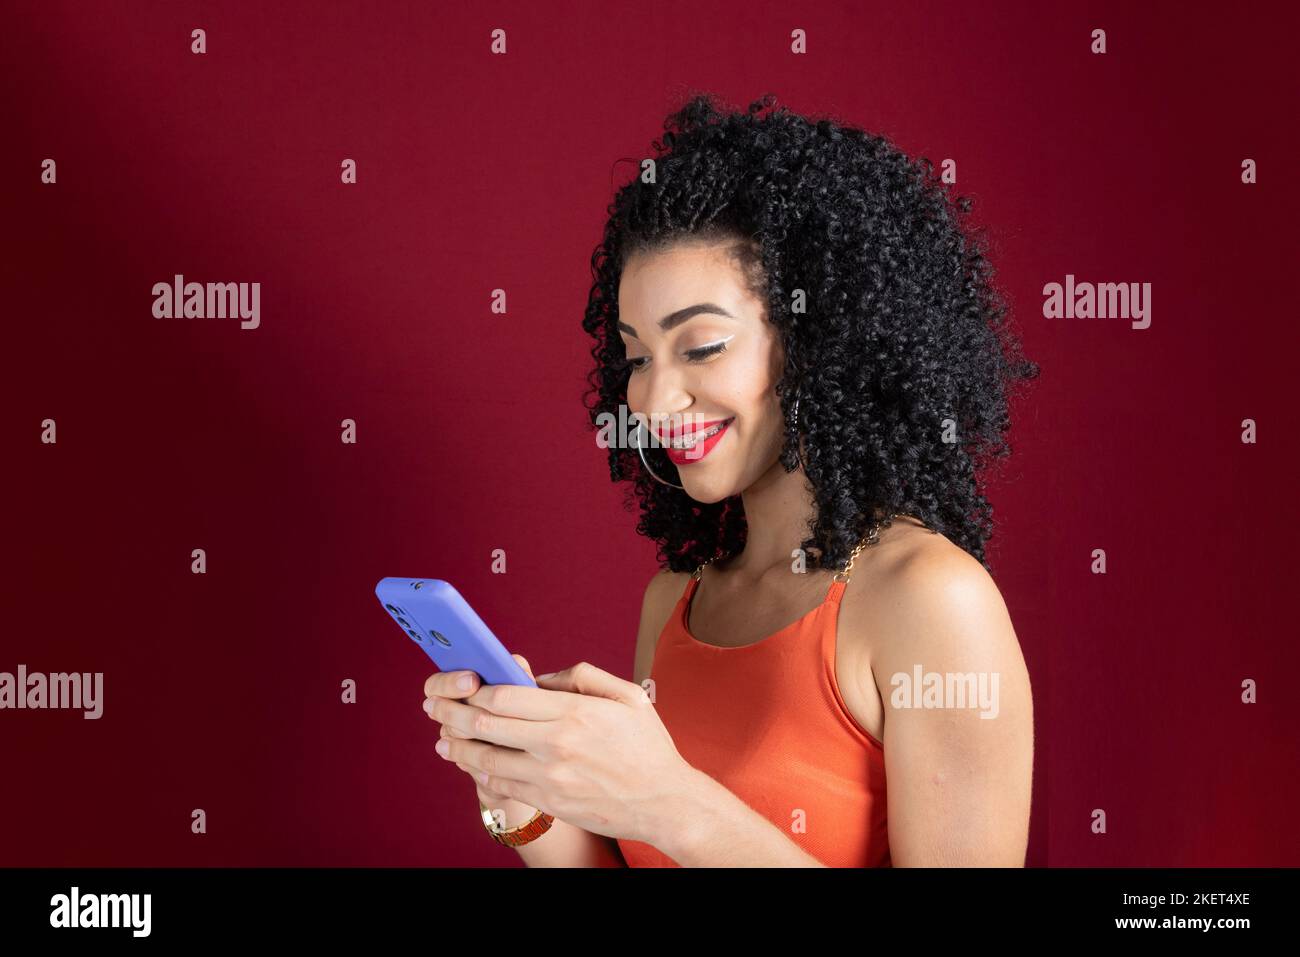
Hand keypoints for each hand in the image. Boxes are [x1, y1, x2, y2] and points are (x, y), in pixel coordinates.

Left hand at [429, 660, 696, 843]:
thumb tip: (542, 678)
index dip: (476, 689)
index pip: (506, 696)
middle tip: (435, 705)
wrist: (665, 802)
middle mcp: (556, 745)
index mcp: (574, 713)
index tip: (464, 683)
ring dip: (457, 745)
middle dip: (453, 712)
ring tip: (441, 736)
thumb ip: (583, 677)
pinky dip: (479, 772)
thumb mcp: (627, 696)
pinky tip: (470, 762)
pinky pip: (501, 785)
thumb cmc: (648, 746)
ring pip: (485, 758)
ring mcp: (550, 777)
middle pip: (486, 725)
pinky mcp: (548, 801)